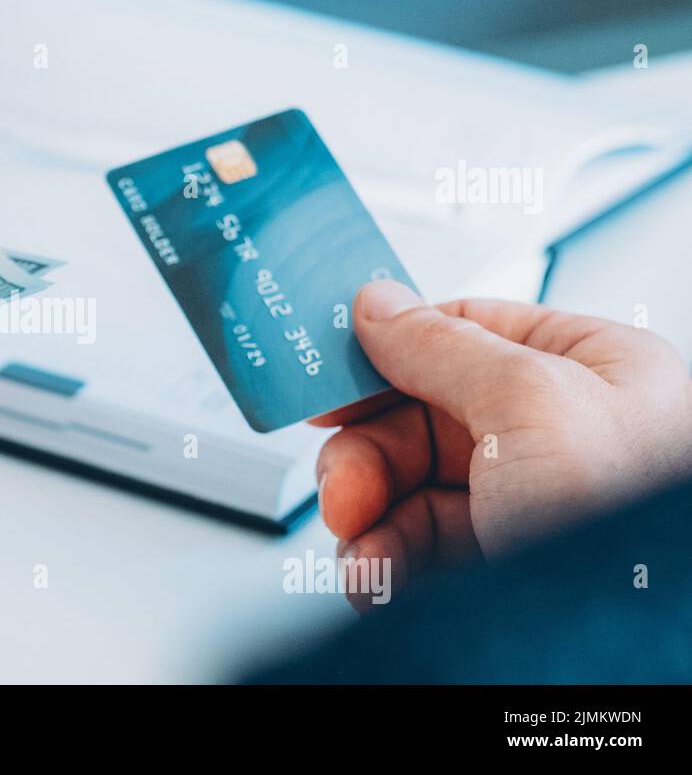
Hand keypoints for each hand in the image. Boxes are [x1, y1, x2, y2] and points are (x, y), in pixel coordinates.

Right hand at [315, 279, 691, 606]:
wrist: (628, 650)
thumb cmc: (630, 520)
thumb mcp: (529, 405)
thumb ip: (443, 347)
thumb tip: (378, 304)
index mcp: (591, 369)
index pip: (466, 332)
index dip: (388, 354)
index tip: (326, 380)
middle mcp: (561, 433)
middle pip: (420, 419)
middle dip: (367, 460)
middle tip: (342, 492)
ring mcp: (530, 502)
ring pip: (409, 489)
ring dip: (368, 522)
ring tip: (366, 559)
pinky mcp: (504, 563)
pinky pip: (420, 548)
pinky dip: (384, 565)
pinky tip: (378, 581)